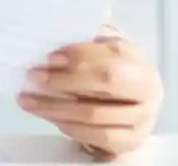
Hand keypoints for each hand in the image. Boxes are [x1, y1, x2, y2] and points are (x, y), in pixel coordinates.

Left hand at [16, 35, 161, 159]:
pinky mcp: (131, 142)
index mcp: (140, 60)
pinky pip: (96, 137)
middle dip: (65, 79)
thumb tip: (56, 36)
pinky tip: (50, 117)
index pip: (112, 53)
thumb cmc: (115, 73)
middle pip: (107, 82)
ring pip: (95, 114)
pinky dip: (70, 127)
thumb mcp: (105, 51)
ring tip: (29, 100)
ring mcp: (142, 118)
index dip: (80, 55)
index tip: (50, 57)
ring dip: (56, 106)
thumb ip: (87, 41)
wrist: (135, 105)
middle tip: (34, 77)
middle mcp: (148, 89)